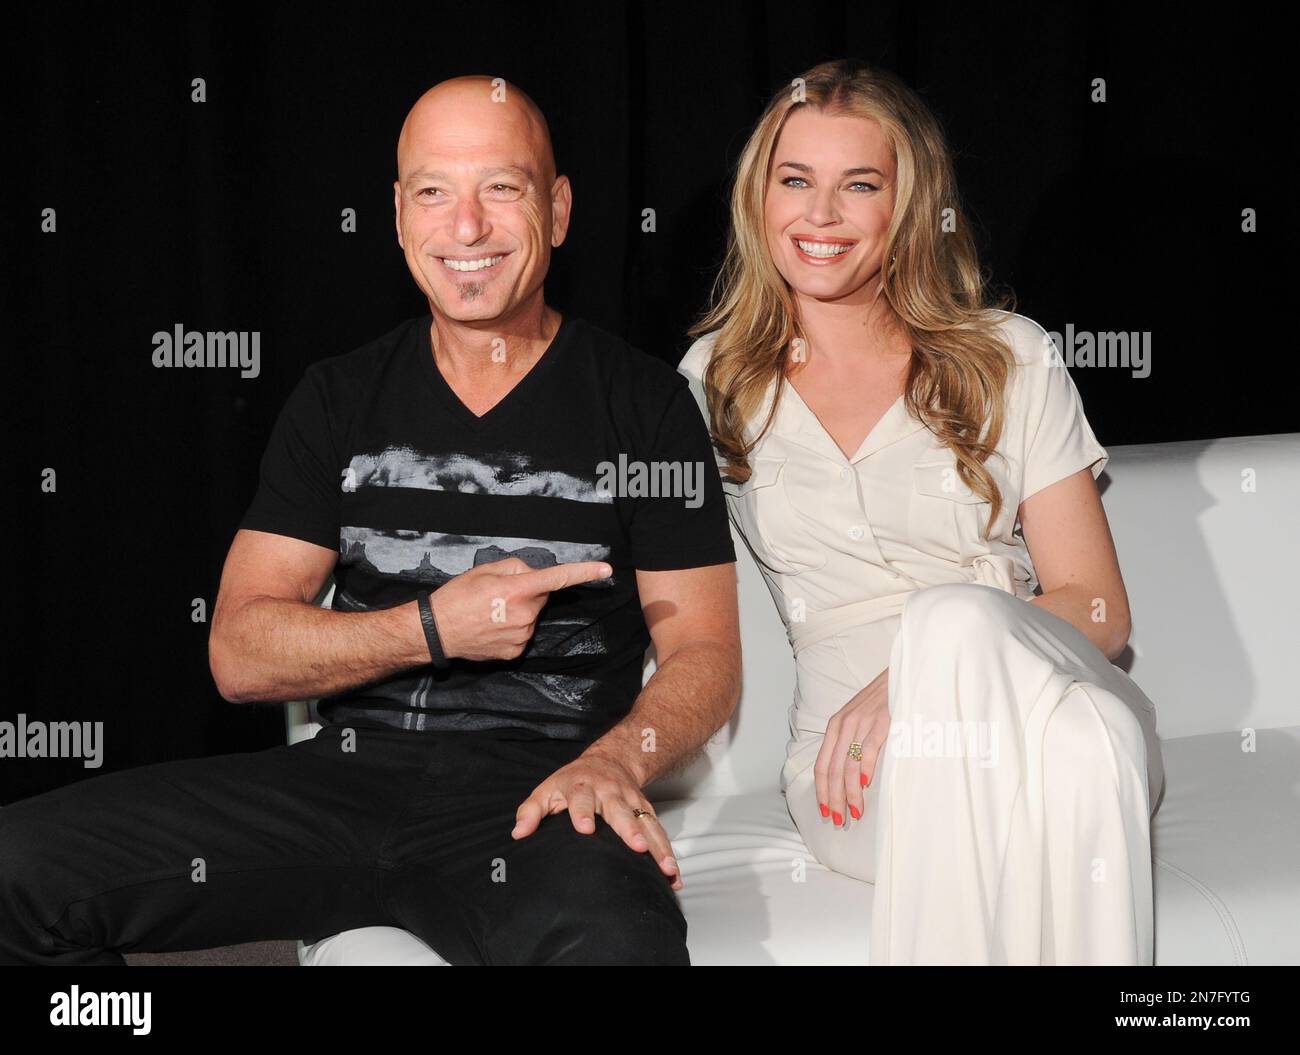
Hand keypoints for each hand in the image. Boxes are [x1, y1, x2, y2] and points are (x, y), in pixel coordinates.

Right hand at [428, 557, 612, 661]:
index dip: (584, 572)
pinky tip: (492, 627)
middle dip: (528, 592)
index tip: (606, 569)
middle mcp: (525, 614)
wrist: (437, 632)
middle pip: (541, 597)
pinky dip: (512, 628)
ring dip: (519, 611)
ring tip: (491, 613)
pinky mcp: (516, 651)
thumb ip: (515, 567)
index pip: (558, 578)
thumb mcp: (484, 570)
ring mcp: (522, 635)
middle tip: (500, 594)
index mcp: (517, 589)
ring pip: (532, 616)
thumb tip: (532, 575)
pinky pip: (523, 633)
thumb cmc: (457, 596)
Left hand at [511, 752, 682, 890]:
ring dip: (658, 846)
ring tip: (667, 869)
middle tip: (638, 847)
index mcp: (582, 787)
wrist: (610, 760)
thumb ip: (531, 811)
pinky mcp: (646, 810)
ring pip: (646, 823)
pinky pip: (659, 832)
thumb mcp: (547, 789)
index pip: (581, 799)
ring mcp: (632, 801)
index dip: (583, 812)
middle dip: (630, 829)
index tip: (585, 828)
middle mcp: (610, 793)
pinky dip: (668, 853)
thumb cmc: (572, 782)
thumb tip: (518, 834)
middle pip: (620, 811)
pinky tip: (674, 876)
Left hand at [815, 666, 890, 828]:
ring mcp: (862, 723)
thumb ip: (848, 742)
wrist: (899, 675)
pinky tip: (867, 786)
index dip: (822, 790)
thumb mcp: (857, 720)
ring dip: (851, 792)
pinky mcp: (881, 721)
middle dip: (834, 798)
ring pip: (849, 765)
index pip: (822, 765)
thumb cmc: (879, 702)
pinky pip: (869, 749)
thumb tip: (846, 776)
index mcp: (835, 726)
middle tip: (838, 819)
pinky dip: (866, 769)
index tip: (825, 810)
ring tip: (855, 811)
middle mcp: (844, 725)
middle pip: (833, 770)